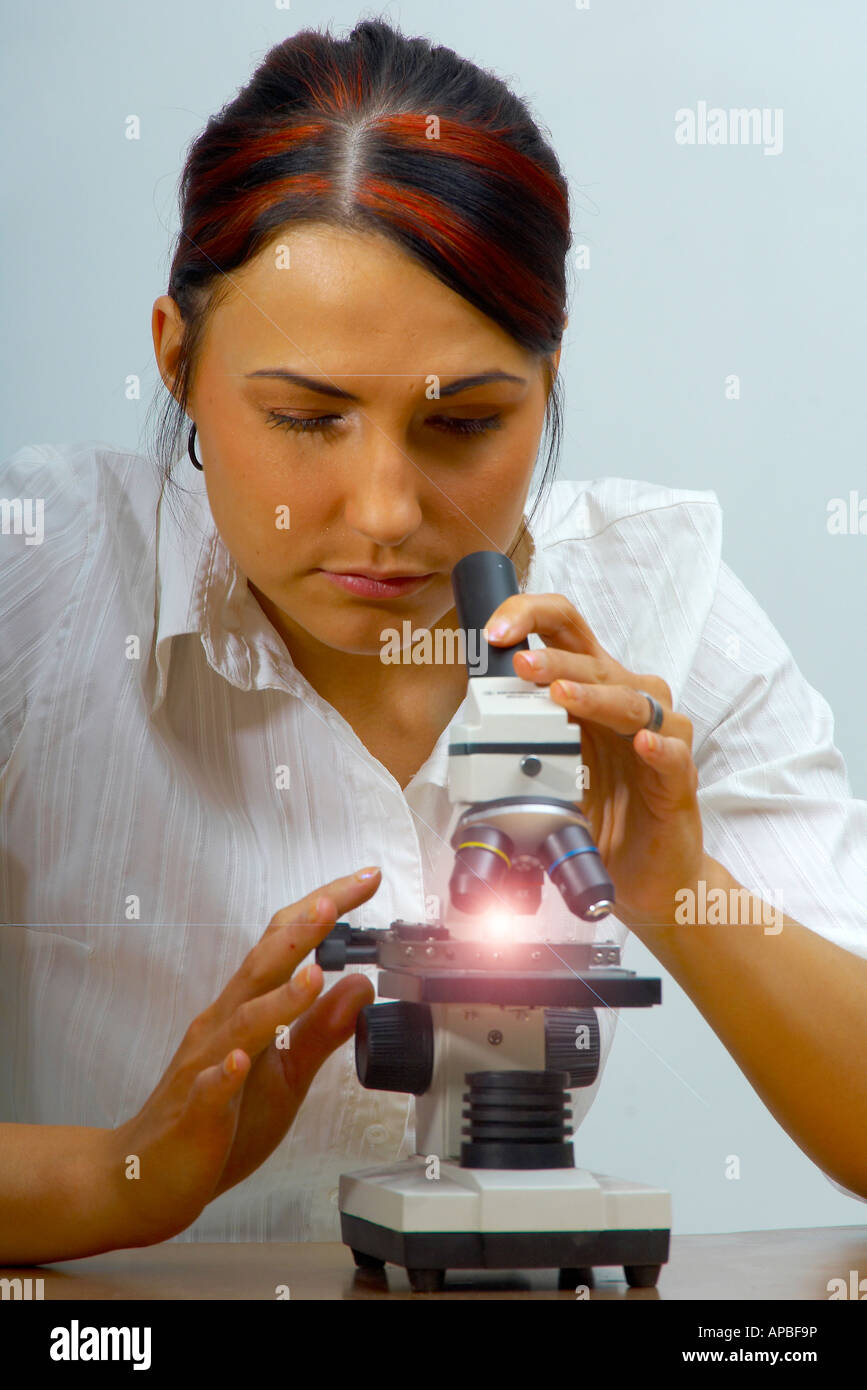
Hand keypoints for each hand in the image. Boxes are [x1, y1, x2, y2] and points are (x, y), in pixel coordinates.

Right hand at [109, 868, 379, 1244]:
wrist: (144, 1178)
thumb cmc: (216, 1124)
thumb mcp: (286, 1073)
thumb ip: (321, 1030)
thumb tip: (359, 986)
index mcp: (245, 1011)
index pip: (285, 947)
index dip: (323, 912)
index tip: (364, 881)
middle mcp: (223, 1026)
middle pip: (261, 967)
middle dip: (299, 932)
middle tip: (333, 901)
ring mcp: (206, 1067)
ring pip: (242, 1023)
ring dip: (277, 998)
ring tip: (312, 974)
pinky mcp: (196, 1114)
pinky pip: (210, 1089)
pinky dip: (226, 1073)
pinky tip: (242, 1061)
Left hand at [484, 594, 702, 924]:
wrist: (645, 870)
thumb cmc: (602, 810)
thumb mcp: (550, 770)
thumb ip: (521, 741)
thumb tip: (466, 731)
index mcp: (592, 688)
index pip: (564, 629)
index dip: (531, 616)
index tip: (494, 631)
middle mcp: (628, 700)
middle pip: (593, 661)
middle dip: (552, 658)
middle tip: (520, 662)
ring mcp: (658, 735)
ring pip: (630, 700)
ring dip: (593, 694)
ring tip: (560, 693)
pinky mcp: (679, 776)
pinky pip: (672, 752)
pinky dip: (657, 745)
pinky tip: (640, 744)